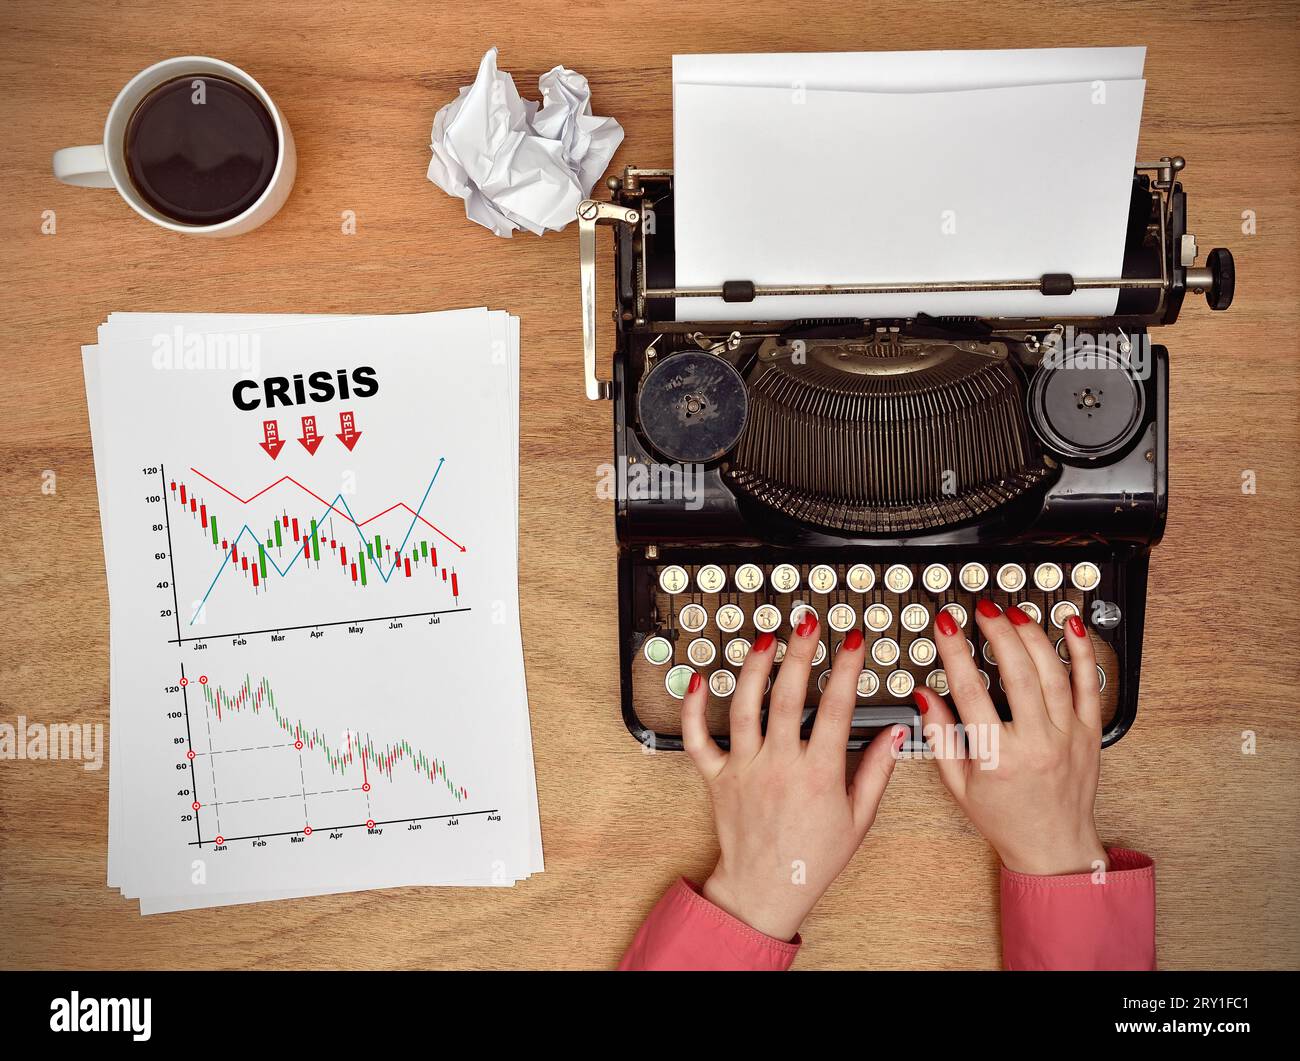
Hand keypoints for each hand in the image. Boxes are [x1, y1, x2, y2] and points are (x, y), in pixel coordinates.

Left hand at [681, 612, 906, 940]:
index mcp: (818, 776)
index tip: (852, 643)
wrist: (764, 891)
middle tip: (806, 622)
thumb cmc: (812, 859)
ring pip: (744, 708)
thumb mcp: (858, 819)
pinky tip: (700, 680)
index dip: (845, 670)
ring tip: (765, 639)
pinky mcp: (716, 778)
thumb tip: (897, 732)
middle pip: (787, 697)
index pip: (835, 710)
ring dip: (754, 668)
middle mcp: (779, 767)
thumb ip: (877, 771)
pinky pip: (697, 739)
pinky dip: (693, 708)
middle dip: (799, 653)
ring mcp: (744, 769)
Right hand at [917, 600, 1108, 875]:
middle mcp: (1037, 742)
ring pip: (1053, 673)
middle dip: (998, 632)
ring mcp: (1068, 736)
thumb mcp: (959, 784)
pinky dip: (1081, 652)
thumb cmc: (1006, 818)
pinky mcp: (1090, 733)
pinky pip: (1089, 685)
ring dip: (1033, 636)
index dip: (955, 653)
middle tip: (983, 609)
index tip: (947, 627)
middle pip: (1017, 673)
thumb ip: (940, 737)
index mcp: (999, 756)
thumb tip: (925, 696)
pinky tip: (1071, 626)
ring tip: (1014, 614)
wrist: (1054, 846)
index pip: (971, 691)